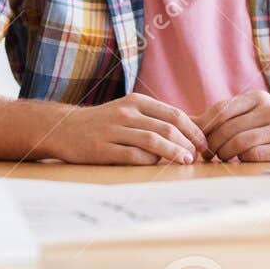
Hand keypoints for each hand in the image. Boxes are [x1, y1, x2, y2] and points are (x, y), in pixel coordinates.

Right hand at [47, 93, 209, 164]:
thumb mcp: (129, 111)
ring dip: (174, 153)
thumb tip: (191, 131)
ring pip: (153, 141)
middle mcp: (126, 113)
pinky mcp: (102, 149)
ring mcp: (113, 130)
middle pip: (167, 128)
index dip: (193, 130)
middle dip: (187, 144)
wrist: (66, 128)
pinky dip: (150, 162)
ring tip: (185, 162)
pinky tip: (158, 167)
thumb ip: (155, 118)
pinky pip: (133, 156)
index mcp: (136, 101)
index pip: (174, 114)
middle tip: (197, 156)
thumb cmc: (105, 123)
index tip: (204, 144)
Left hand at [194, 91, 269, 161]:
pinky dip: (243, 160)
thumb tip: (191, 120)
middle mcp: (269, 110)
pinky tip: (242, 161)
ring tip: (223, 158)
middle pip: (227, 128)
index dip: (204, 126)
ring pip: (239, 143)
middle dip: (212, 144)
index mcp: (258, 97)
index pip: (221, 110)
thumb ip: (230, 112)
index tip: (198, 138)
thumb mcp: (261, 107)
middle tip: (209, 154)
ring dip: (225, 154)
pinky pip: (256, 155)